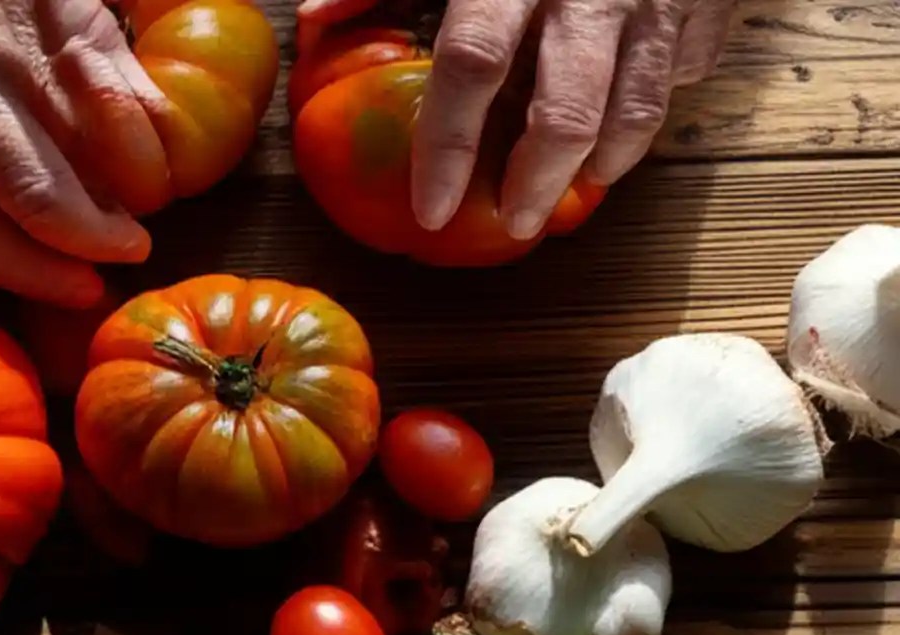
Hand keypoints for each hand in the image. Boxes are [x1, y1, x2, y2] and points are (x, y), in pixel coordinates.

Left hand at [298, 0, 735, 238]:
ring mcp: (657, 0)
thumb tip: (313, 19)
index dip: (448, 144)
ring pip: (638, 110)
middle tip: (516, 224)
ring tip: (572, 192)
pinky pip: (685, 74)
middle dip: (539, 183)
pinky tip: (622, 128)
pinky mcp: (708, 4)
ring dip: (603, 164)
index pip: (472, 66)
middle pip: (565, 112)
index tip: (432, 209)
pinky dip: (651, 109)